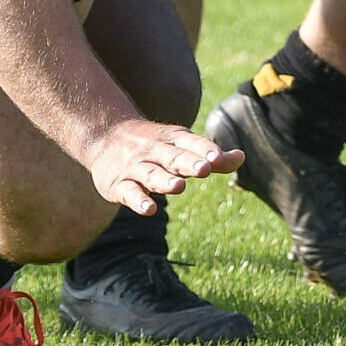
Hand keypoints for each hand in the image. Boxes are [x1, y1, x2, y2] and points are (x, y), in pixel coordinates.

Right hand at [84, 117, 241, 215]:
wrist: (104, 135)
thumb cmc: (153, 144)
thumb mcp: (180, 144)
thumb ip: (209, 155)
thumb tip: (241, 157)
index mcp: (172, 140)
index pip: (190, 143)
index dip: (204, 150)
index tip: (217, 158)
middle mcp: (154, 151)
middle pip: (172, 157)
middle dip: (188, 162)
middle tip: (204, 168)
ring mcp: (135, 167)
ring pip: (151, 173)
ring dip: (164, 180)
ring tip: (179, 186)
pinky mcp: (118, 184)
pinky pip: (129, 192)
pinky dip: (138, 200)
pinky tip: (149, 210)